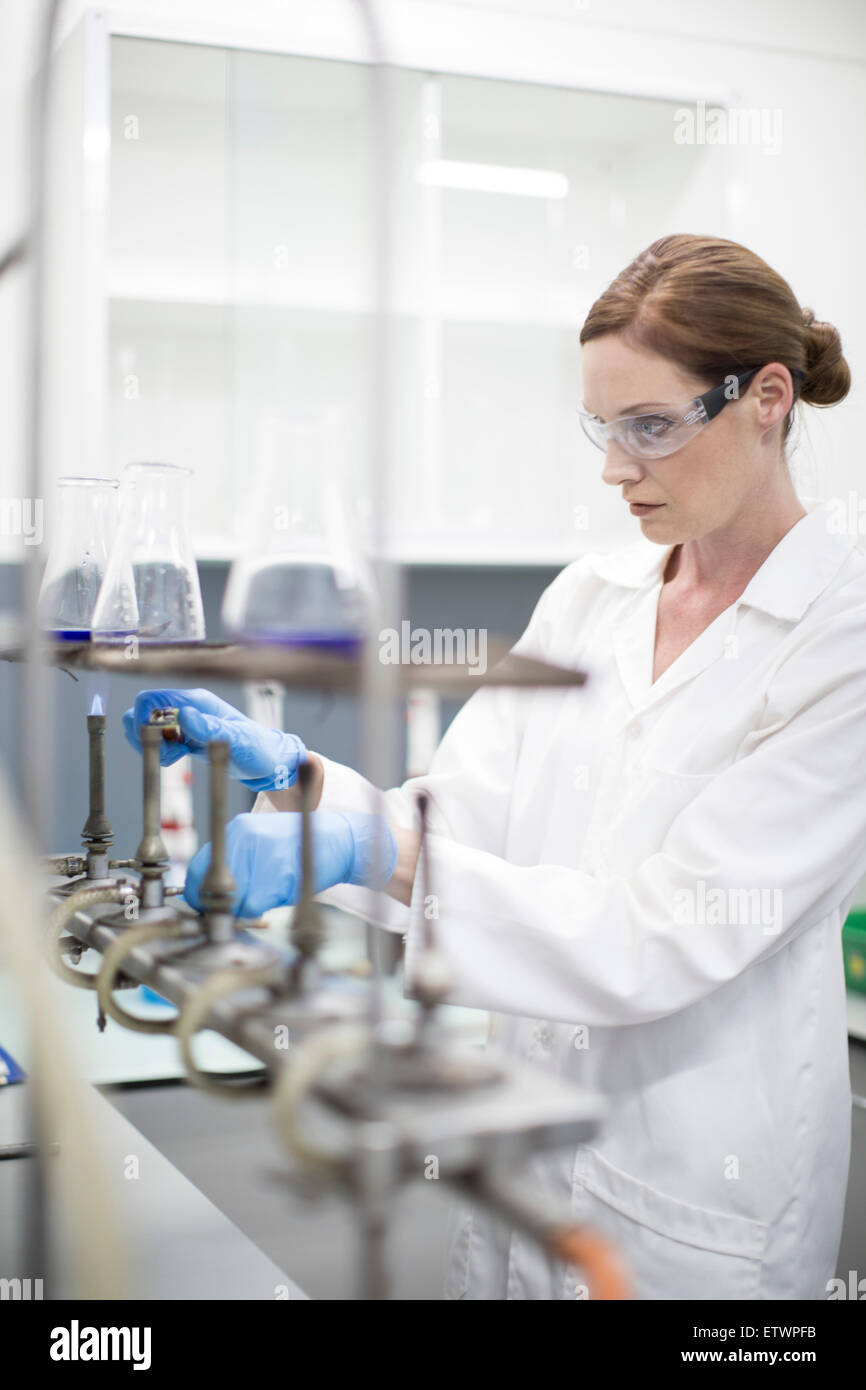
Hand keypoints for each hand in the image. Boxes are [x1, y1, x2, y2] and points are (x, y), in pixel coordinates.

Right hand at [122, 688, 305, 791]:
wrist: (269, 762)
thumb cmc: (258, 748)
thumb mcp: (237, 741)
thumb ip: (209, 728)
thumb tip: (183, 715)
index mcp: (196, 701)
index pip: (149, 699)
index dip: (143, 720)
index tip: (161, 742)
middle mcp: (187, 707)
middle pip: (141, 711)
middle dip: (143, 734)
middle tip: (168, 752)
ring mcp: (185, 721)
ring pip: (145, 725)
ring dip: (149, 743)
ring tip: (173, 756)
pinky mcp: (185, 736)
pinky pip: (156, 739)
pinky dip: (158, 750)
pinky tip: (176, 758)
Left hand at [183, 810, 397, 917]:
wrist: (338, 840)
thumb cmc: (298, 848)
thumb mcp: (260, 845)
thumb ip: (235, 864)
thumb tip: (209, 897)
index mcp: (237, 830)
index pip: (199, 867)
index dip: (199, 894)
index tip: (207, 908)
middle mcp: (244, 838)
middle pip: (213, 888)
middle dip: (221, 906)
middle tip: (235, 912)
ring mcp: (261, 854)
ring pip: (234, 900)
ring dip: (244, 910)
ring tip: (264, 899)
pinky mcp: (278, 872)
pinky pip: (254, 905)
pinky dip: (260, 911)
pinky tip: (275, 899)